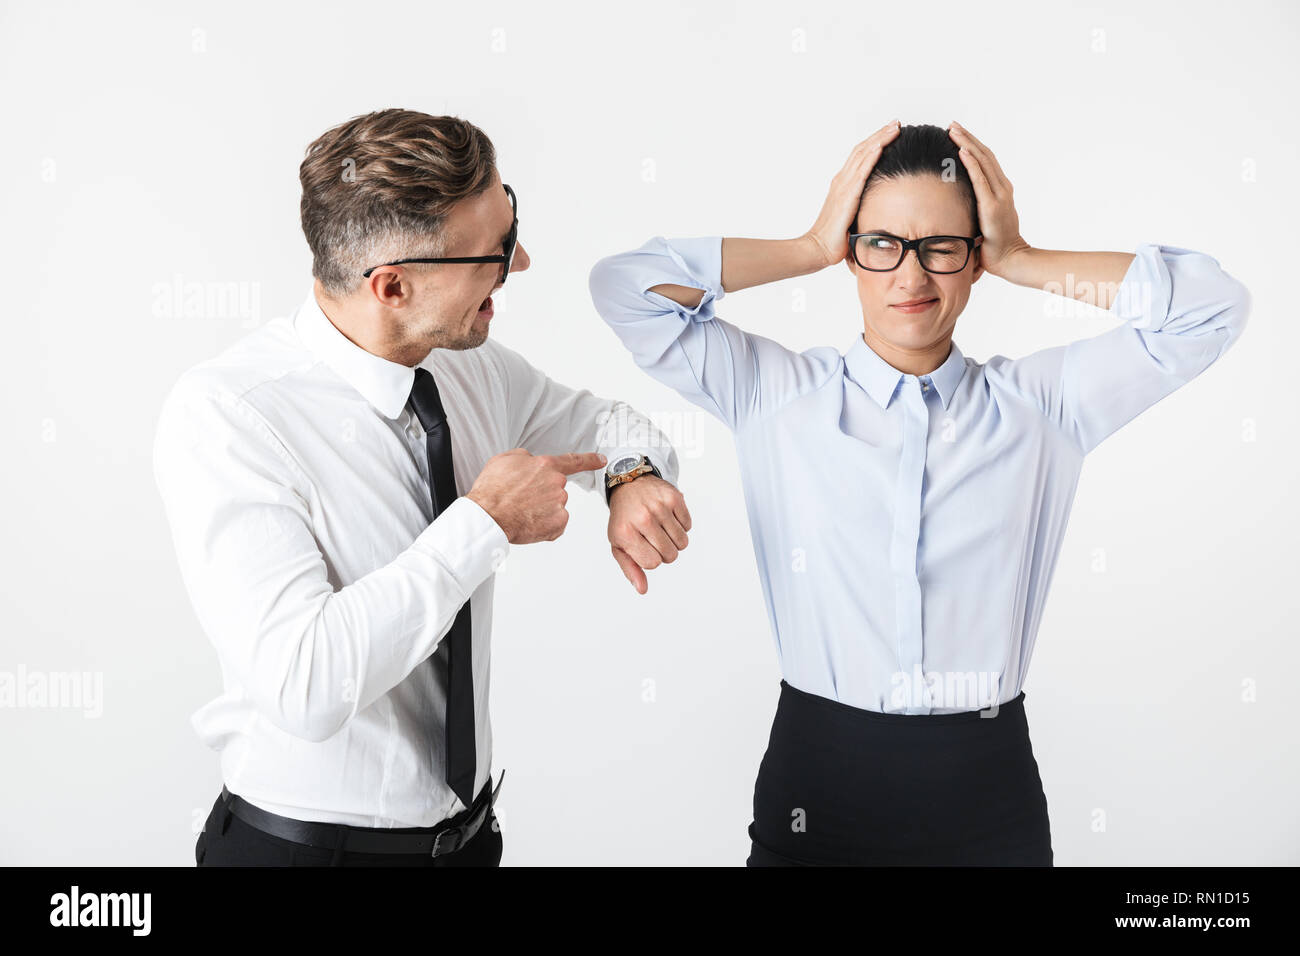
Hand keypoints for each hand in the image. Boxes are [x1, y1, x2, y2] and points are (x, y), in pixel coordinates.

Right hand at [466, 448, 606, 544]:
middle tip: (521, 499)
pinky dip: (544, 526)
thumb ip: (525, 457)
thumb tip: (532, 462)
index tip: (601, 460)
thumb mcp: (505, 460)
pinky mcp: (558, 524)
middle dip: (542, 494)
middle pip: (556, 489)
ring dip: (541, 510)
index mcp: (546, 466)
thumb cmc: (492, 490)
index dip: (590, 460)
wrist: (488, 516)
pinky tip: (528, 522)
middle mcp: (557, 484)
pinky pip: (555, 524)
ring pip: (555, 507)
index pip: (574, 461)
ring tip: (521, 512)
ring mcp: (559, 504)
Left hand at [607, 475, 690, 593]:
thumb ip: (630, 568)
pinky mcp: (674, 497)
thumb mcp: (619, 544)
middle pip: (670, 555)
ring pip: (682, 542)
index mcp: (626, 533)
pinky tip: (668, 518)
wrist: (629, 484)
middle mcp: (643, 518)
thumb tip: (642, 589)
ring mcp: (659, 506)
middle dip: (665, 551)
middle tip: (654, 539)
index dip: (651, 559)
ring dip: (675, 540)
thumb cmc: (624, 518)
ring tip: (661, 529)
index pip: (653, 564)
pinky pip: (688, 526)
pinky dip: (681, 525)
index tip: (644, 548)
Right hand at [802, 120, 901, 267]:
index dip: (874, 142)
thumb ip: (860, 207)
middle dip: (880, 135)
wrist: (817, 248)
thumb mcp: (850, 218)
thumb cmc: (833, 239)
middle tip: (895, 123)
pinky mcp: (847, 196)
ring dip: (879, 140)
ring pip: (863, 155)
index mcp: (842, 185)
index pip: (860, 157)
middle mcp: (841, 181)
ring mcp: (843, 187)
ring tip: (894, 128)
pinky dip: (871, 157)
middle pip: (862, 150)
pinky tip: (881, 146)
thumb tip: (878, 207)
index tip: (889, 133)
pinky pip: (861, 172)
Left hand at [947, 121, 1029, 277]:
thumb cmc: (995, 243)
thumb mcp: (983, 219)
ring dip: (967, 144)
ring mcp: (999, 195)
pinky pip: (980, 180)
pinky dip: (971, 163)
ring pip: (982, 162)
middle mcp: (1002, 188)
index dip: (972, 144)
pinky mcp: (992, 206)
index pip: (985, 160)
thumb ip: (975, 206)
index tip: (957, 133)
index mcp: (1000, 189)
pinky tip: (961, 151)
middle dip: (967, 138)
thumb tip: (955, 202)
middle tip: (951, 125)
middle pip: (984, 155)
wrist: (1011, 259)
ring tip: (953, 131)